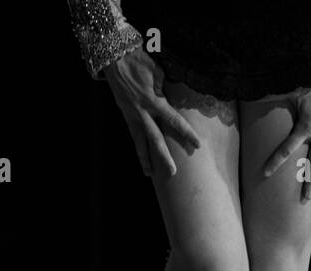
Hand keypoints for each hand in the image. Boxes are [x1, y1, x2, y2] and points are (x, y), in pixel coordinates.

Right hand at [103, 49, 199, 176]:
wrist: (113, 56)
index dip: (186, 133)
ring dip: (145, 159)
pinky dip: (137, 147)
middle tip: (173, 173)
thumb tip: (175, 97)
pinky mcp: (125, 115)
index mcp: (153, 101)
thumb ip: (166, 87)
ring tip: (150, 174)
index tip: (197, 145)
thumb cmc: (138, 59)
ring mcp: (132, 115)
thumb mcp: (158, 71)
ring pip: (139, 142)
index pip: (174, 121)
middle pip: (155, 139)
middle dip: (164, 157)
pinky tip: (142, 159)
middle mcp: (142, 112)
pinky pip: (133, 135)